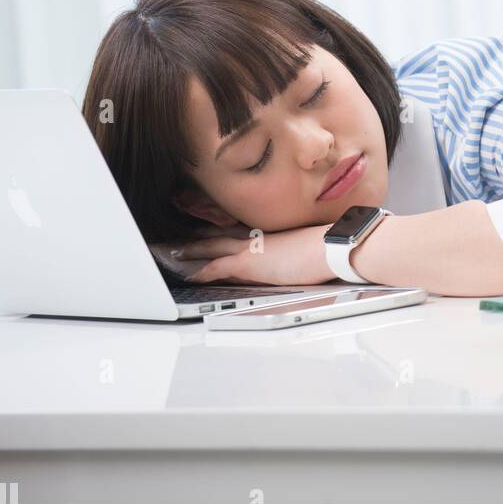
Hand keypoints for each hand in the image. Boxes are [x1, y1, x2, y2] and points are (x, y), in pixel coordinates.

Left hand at [169, 224, 337, 288]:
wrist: (327, 247)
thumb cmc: (323, 248)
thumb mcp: (302, 246)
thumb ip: (288, 250)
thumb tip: (288, 258)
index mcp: (267, 233)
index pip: (236, 230)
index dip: (219, 229)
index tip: (208, 227)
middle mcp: (254, 237)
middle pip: (218, 234)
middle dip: (199, 236)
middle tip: (181, 236)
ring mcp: (249, 248)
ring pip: (211, 246)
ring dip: (192, 250)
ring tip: (174, 252)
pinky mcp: (247, 262)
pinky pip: (216, 266)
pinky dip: (202, 270)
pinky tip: (190, 275)